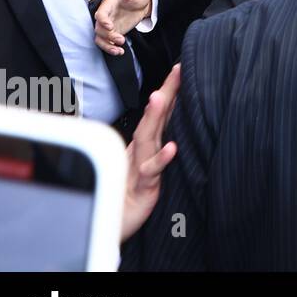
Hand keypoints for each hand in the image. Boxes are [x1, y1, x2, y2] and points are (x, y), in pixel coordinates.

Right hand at [94, 0, 151, 54]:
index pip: (100, 13)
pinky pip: (108, 42)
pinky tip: (120, 51)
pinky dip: (112, 48)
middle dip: (108, 36)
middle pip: (98, 28)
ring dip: (107, 46)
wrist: (144, 1)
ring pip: (101, 38)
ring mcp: (109, 25)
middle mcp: (106, 15)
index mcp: (109, 3)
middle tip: (120, 39)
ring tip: (118, 50)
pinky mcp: (114, 32)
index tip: (110, 27)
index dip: (103, 21)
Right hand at [121, 64, 179, 242]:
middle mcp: (142, 152)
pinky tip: (171, 148)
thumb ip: (160, 146)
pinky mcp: (142, 189)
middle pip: (153, 118)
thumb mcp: (150, 168)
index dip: (171, 92)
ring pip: (148, 139)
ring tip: (161, 96)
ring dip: (154, 117)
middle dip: (166, 93)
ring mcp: (139, 168)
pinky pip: (150, 173)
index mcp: (146, 145)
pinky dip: (160, 160)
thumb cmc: (131, 196)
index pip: (161, 114)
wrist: (115, 228)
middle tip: (177, 70)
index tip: (182, 68)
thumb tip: (173, 124)